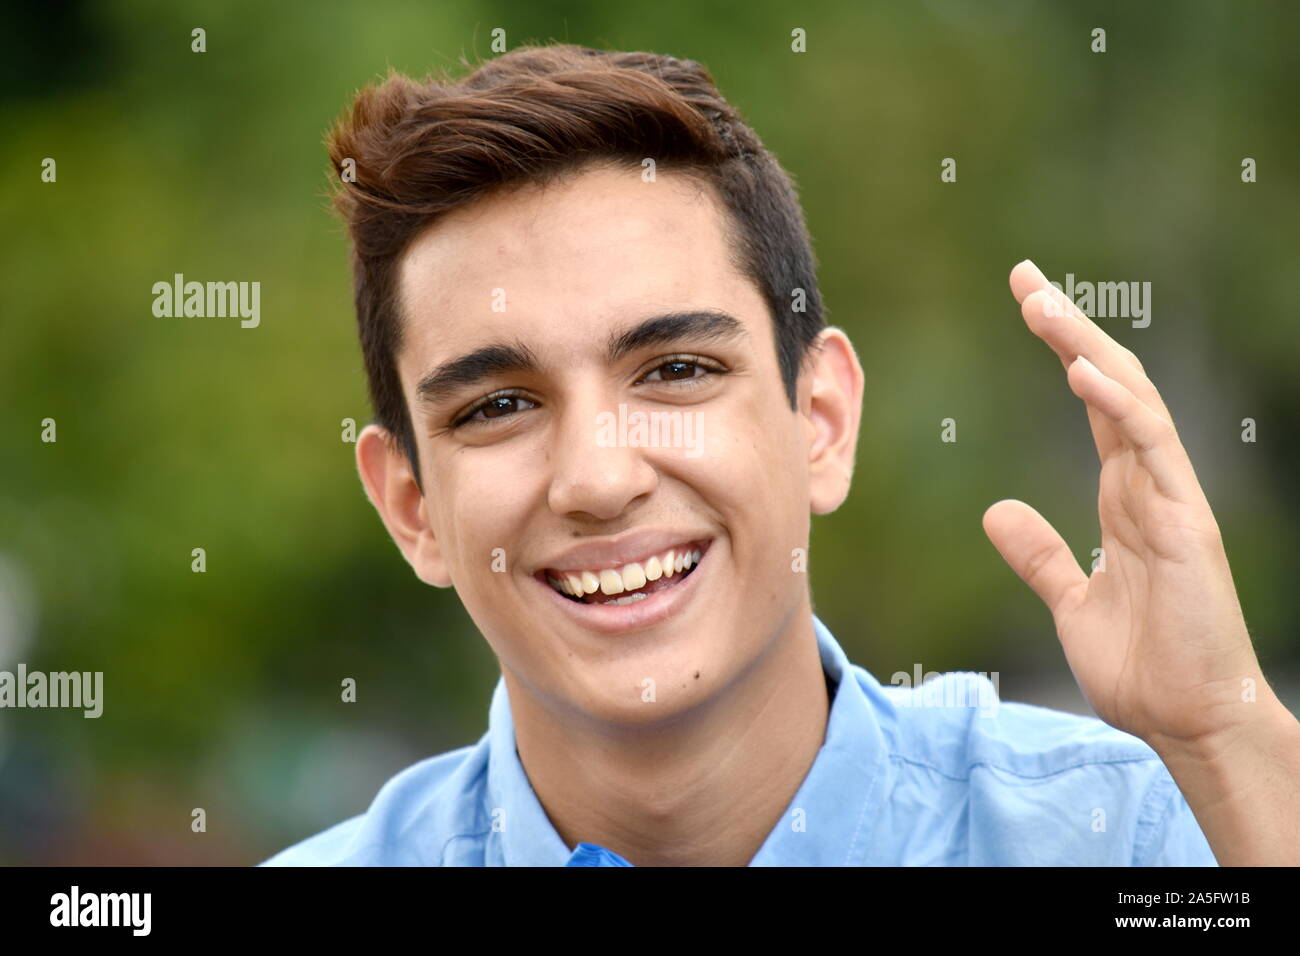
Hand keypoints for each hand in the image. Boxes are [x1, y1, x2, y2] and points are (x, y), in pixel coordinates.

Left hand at [982, 259, 1269, 757]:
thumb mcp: (1071, 601)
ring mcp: (1171, 499)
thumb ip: (1040, 554)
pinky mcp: (1183, 523)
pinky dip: (1119, 407)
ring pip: (1133, 402)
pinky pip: (1151, 449)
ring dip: (1087, 349)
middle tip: (1026, 278)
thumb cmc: (1142, 665)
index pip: (1095, 404)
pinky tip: (1083, 372)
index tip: (1028, 303)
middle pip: (1111, 385)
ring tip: (1042, 303)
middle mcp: (1149, 485)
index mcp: (1125, 496)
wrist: (1186, 720)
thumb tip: (995, 511)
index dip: (1064, 351)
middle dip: (1070, 329)